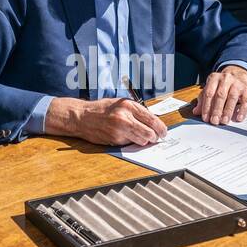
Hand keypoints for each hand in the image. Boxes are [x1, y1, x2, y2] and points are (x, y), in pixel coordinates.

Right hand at [44, 97, 167, 146]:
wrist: (82, 117)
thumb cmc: (102, 109)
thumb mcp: (120, 103)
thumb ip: (136, 111)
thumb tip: (153, 122)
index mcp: (128, 105)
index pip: (152, 119)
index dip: (161, 128)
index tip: (164, 132)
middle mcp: (125, 117)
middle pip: (149, 132)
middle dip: (155, 137)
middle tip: (156, 138)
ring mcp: (119, 130)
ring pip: (141, 140)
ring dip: (143, 141)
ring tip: (140, 136)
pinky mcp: (114, 140)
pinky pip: (129, 143)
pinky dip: (130, 142)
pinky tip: (124, 136)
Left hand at [192, 65, 246, 124]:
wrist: (237, 77)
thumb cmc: (220, 86)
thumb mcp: (210, 90)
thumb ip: (203, 100)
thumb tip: (196, 111)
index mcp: (214, 78)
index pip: (209, 93)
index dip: (206, 106)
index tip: (206, 118)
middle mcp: (226, 78)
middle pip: (220, 95)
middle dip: (217, 109)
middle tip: (214, 121)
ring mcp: (237, 83)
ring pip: (232, 97)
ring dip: (228, 111)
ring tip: (224, 121)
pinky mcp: (246, 89)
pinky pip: (245, 101)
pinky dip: (242, 110)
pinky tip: (238, 118)